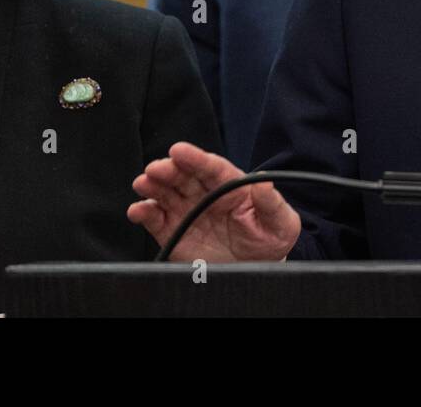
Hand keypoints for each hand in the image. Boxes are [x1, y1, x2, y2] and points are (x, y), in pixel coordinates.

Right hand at [127, 141, 300, 261]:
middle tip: (155, 168)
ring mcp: (188, 211)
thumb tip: (264, 181)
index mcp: (230, 186)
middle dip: (168, 170)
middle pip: (184, 177)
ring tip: (143, 183)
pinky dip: (144, 213)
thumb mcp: (282, 223)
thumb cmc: (270, 239)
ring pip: (166, 193)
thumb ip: (272, 203)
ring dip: (152, 186)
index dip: (195, 158)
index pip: (211, 168)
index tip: (179, 150)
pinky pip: (156, 220)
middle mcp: (205, 194)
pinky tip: (138, 210)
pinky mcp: (174, 232)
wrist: (256, 269)